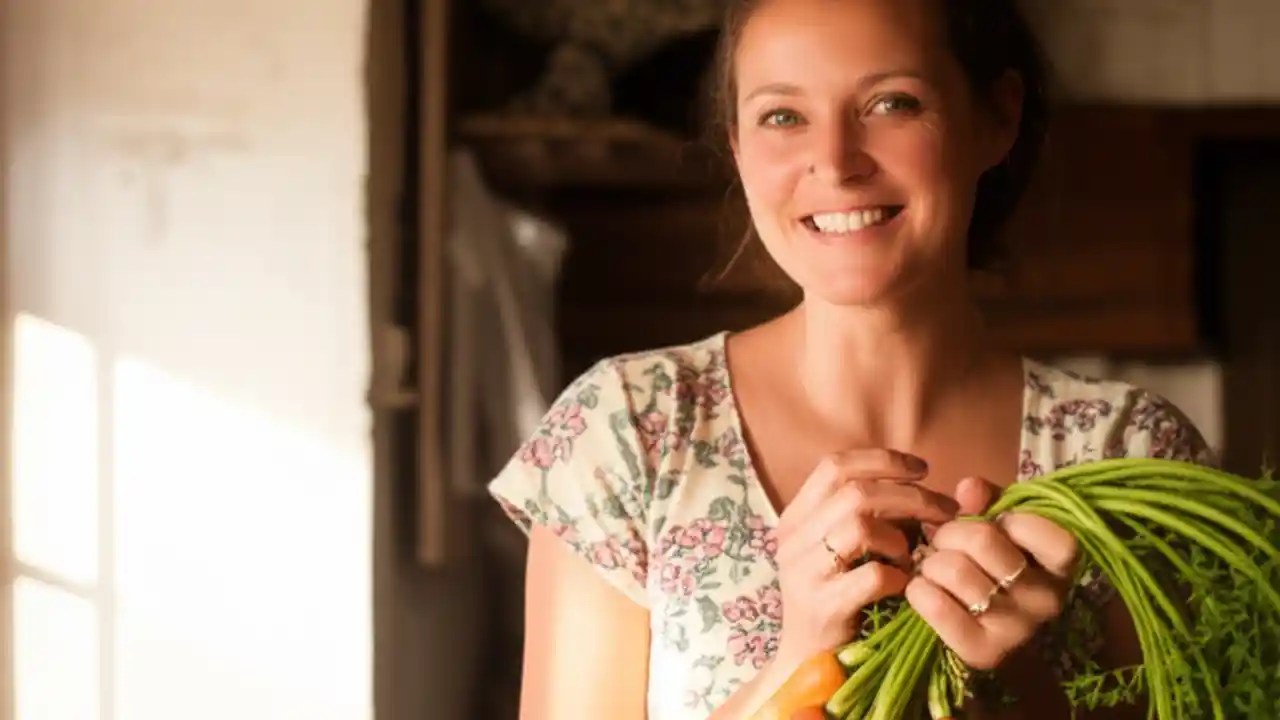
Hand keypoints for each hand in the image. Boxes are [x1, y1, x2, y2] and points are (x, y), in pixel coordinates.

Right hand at [772, 450, 960, 669]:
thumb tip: (924, 489)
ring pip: (860, 526)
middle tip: (945, 511)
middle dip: (911, 496)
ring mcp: (804, 572)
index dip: (882, 461)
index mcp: (796, 518)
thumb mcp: (843, 550)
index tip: (922, 470)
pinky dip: (899, 576)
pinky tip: (905, 585)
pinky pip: (872, 576)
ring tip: (914, 555)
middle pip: (855, 493)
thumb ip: (870, 516)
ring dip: (901, 537)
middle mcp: (793, 539)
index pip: (834, 466)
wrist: (808, 662)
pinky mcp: (822, 606)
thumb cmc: (838, 599)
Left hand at [907, 477, 1078, 670]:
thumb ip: (989, 502)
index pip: (1051, 535)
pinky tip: (924, 589)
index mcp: (1060, 568)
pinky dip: (919, 590)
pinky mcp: (982, 652)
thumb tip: (968, 488)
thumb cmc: (996, 568)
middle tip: (944, 543)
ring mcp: (1016, 629)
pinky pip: (935, 604)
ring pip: (952, 569)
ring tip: (934, 567)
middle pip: (981, 540)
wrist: (987, 632)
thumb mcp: (1002, 528)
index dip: (1013, 521)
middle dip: (951, 533)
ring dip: (931, 562)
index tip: (997, 527)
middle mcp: (1045, 601)